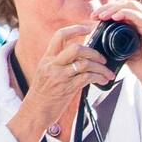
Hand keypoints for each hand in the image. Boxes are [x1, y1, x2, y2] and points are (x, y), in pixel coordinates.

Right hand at [6, 23, 115, 141]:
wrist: (34, 113)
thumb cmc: (42, 97)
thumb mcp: (46, 75)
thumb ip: (59, 65)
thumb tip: (78, 61)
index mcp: (47, 58)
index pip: (60, 36)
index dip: (75, 29)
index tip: (88, 28)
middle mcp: (52, 65)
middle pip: (75, 48)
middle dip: (93, 51)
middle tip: (102, 58)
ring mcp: (59, 76)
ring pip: (84, 64)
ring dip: (100, 67)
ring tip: (107, 73)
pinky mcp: (67, 89)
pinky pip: (86, 78)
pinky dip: (98, 78)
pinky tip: (103, 80)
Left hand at [92, 0, 141, 97]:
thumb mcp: (123, 52)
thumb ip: (114, 41)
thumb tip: (97, 37)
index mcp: (138, 25)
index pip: (122, 9)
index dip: (107, 10)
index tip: (93, 17)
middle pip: (125, 4)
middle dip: (108, 7)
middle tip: (95, 15)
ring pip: (131, 7)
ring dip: (115, 9)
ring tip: (102, 16)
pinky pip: (139, 16)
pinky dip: (126, 14)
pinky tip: (115, 17)